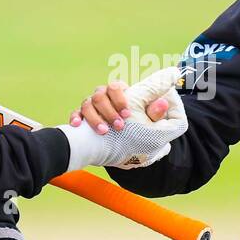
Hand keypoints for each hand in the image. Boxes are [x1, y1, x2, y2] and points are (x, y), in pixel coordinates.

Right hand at [59, 67, 188, 169]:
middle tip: (120, 125)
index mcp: (121, 96)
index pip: (118, 86)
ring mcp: (91, 108)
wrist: (116, 153)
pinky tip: (78, 125)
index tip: (127, 112)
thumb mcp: (148, 127)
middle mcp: (104, 99)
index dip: (121, 97)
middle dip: (110, 109)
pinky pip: (75, 113)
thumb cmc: (135, 136)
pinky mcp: (81, 119)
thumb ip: (155, 115)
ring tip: (104, 131)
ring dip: (96, 117)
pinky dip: (76, 118)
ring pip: (88, 103)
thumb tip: (164, 103)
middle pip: (101, 92)